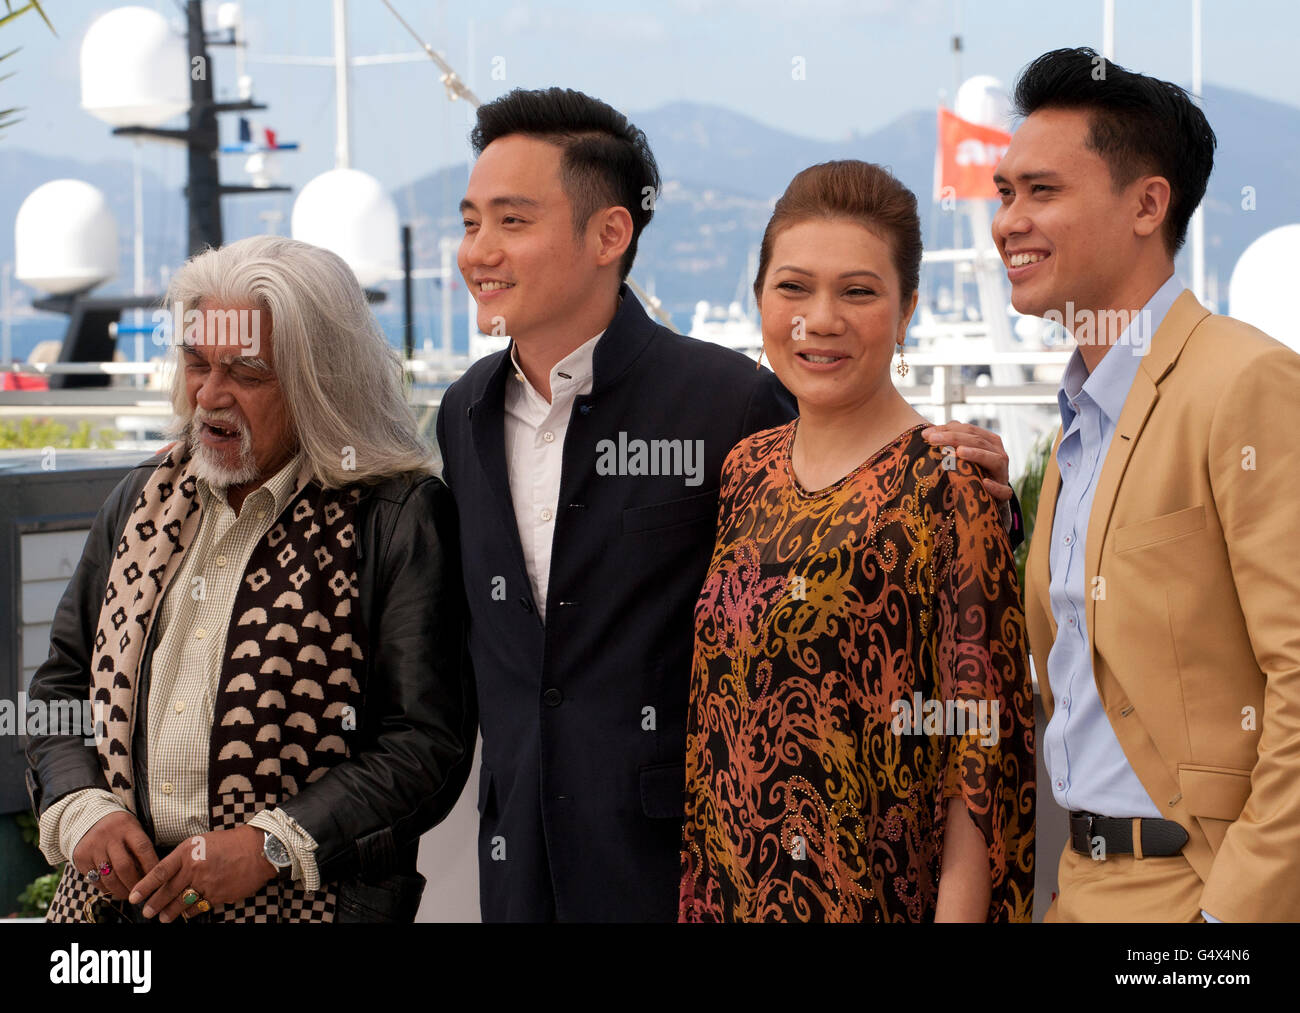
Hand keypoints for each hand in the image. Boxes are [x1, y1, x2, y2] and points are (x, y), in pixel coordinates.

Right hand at [71, 810, 158, 901]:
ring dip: (121, 891)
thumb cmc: (121, 829)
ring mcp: (93, 847)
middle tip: (143, 893)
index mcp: (127, 826)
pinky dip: (107, 889)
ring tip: (130, 896)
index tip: (158, 879)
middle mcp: (109, 836)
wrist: (89, 819)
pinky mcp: (80, 857)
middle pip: (124, 866)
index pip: (143, 849)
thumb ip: (141, 848)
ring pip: (109, 877)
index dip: (151, 867)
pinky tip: (115, 890)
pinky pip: (95, 880)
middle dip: (135, 884)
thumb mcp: (133, 829)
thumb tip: (154, 875)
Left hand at [129, 825, 276, 922]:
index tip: (133, 897)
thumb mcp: (202, 841)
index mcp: (188, 852)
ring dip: (169, 912)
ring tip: (162, 918)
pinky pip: (198, 907)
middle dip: (153, 904)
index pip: (159, 872)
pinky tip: (185, 914)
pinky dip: (190, 912)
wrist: (258, 849)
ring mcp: (206, 883)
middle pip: (167, 891)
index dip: (144, 886)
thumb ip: (184, 856)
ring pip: (180, 903)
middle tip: (145, 912)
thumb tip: (169, 872)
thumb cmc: (230, 842)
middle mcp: (194, 868)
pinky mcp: (217, 895)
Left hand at [922, 422, 1013, 500]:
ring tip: (959, 451)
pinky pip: (1004, 491)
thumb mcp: (964, 455)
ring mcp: (1003, 473)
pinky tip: (985, 483)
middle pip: (978, 441)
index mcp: (989, 442)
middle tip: (932, 439)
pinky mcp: (1004, 494)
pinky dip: (996, 487)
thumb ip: (953, 440)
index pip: (969, 430)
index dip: (948, 429)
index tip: (925, 434)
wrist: (990, 498)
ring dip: (977, 454)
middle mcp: (998, 454)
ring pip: (994, 460)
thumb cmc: (973, 472)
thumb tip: (933, 431)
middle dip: (954, 438)